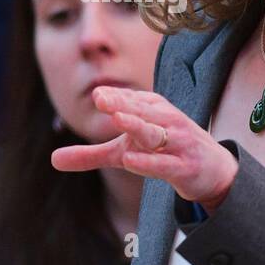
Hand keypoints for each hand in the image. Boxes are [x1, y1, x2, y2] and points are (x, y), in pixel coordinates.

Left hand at [50, 86, 237, 211]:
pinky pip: (164, 164)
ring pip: (154, 133)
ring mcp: (177, 144)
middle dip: (122, 104)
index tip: (96, 94)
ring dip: (137, 125)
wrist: (211, 170)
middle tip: (101, 97)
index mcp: (152, 110)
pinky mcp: (184, 167)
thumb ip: (90, 155)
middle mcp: (166, 121)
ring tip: (117, 119)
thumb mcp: (123, 153)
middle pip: (141, 111)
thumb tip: (52, 159)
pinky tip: (130, 159)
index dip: (114, 97)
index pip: (131, 101)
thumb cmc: (163, 152)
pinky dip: (149, 162)